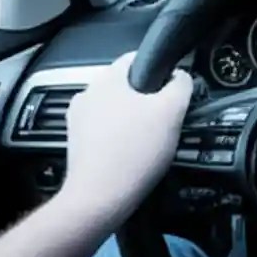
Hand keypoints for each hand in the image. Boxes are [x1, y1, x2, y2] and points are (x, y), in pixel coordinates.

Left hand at [56, 52, 191, 217]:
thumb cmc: (135, 151)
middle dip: (145, 98)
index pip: (136, 57)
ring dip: (131, 118)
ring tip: (149, 140)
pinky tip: (130, 153)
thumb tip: (181, 76)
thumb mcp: (171, 112)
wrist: (100, 198)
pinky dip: (117, 137)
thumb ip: (181, 85)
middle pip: (125, 86)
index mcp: (107, 78)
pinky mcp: (75, 143)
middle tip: (165, 119)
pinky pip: (103, 130)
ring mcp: (77, 119)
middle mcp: (86, 93)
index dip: (159, 70)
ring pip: (114, 109)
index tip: (173, 90)